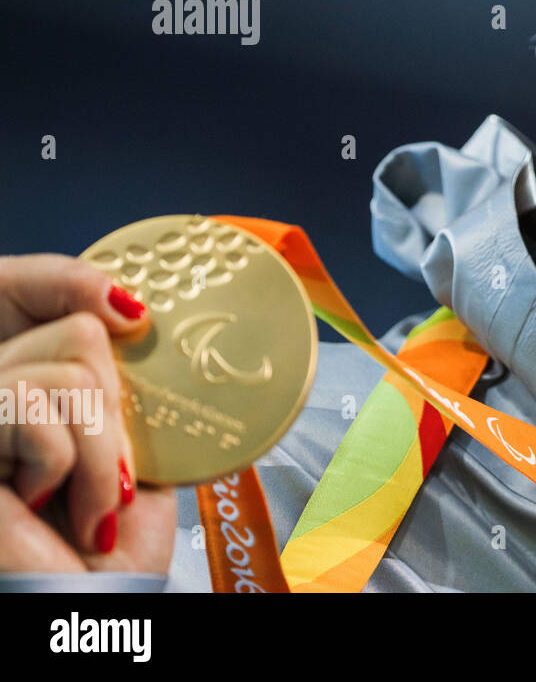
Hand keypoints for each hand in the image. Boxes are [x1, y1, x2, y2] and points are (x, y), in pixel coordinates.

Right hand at [0, 253, 176, 574]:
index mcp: (31, 397)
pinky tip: (46, 507)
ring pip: (67, 370)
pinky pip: (34, 406)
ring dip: (101, 452)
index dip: (84, 289)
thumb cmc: (107, 561)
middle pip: (77, 333)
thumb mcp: (133, 462)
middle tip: (111, 483)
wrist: (93, 615)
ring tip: (90, 507)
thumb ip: (124, 397)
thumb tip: (133, 314)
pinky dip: (69, 462)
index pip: (55, 303)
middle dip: (115, 414)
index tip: (135, 315)